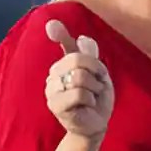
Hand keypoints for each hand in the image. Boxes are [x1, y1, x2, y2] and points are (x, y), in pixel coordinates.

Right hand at [44, 19, 114, 139]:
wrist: (97, 124)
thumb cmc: (96, 98)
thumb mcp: (98, 73)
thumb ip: (88, 54)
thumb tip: (78, 37)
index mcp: (64, 64)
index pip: (65, 42)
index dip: (60, 33)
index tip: (51, 26)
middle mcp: (54, 74)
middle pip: (76, 59)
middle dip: (95, 71)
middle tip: (98, 85)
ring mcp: (52, 89)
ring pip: (78, 76)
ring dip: (94, 88)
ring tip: (92, 97)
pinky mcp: (54, 104)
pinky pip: (78, 93)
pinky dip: (90, 99)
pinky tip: (87, 106)